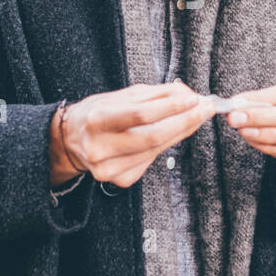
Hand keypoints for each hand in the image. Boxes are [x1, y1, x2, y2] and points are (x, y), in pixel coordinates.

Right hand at [49, 81, 217, 189]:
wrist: (70, 141)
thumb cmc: (96, 114)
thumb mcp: (118, 96)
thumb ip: (153, 95)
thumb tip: (186, 95)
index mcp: (97, 120)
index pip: (141, 115)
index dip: (170, 107)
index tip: (193, 98)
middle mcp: (101, 148)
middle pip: (153, 137)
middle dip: (185, 121)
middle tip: (205, 108)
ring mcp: (109, 168)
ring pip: (156, 150)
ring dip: (181, 132)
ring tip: (196, 116)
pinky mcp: (119, 180)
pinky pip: (150, 160)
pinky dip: (165, 145)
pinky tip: (170, 134)